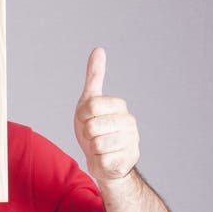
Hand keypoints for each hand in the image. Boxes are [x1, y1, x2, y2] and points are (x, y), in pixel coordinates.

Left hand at [74, 47, 139, 183]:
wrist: (105, 161)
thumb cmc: (95, 129)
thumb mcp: (90, 101)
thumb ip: (94, 77)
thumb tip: (98, 49)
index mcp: (120, 105)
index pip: (90, 105)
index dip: (82, 115)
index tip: (87, 119)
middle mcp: (129, 122)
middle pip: (92, 126)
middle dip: (87, 134)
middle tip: (94, 136)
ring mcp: (130, 142)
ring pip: (96, 144)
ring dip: (93, 149)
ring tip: (100, 147)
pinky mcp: (127, 161)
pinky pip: (101, 160)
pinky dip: (98, 162)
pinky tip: (106, 158)